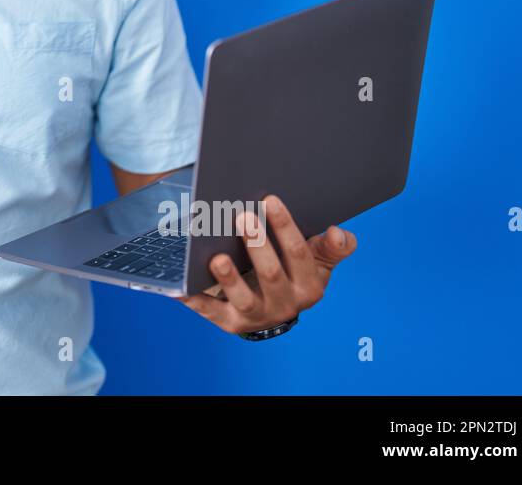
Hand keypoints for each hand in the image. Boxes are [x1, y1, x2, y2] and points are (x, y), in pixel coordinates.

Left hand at [176, 194, 357, 334]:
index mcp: (309, 287)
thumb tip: (340, 233)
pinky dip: (193, 299)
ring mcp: (255, 316)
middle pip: (271, 275)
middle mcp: (285, 305)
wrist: (274, 310)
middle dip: (258, 246)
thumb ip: (332, 248)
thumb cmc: (294, 274)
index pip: (299, 255)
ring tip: (217, 258)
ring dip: (229, 279)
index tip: (269, 199)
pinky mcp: (229, 322)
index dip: (285, 227)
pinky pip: (209, 310)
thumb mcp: (318, 262)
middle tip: (242, 217)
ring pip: (243, 298)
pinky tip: (180, 284)